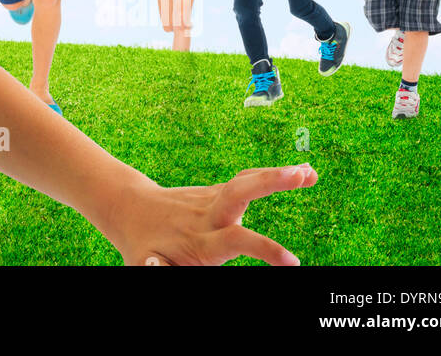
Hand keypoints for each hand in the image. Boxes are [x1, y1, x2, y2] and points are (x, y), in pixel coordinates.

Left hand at [109, 165, 317, 265]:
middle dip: (270, 182)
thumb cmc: (141, 245)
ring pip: (244, 182)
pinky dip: (270, 175)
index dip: (262, 249)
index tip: (291, 262)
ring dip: (277, 175)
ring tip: (311, 173)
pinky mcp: (215, 193)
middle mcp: (208, 214)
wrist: (130, 209)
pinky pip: (245, 182)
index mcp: (199, 239)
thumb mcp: (143, 263)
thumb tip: (158, 266)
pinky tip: (301, 173)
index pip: (235, 240)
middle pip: (239, 193)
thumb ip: (154, 268)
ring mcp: (211, 199)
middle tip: (301, 175)